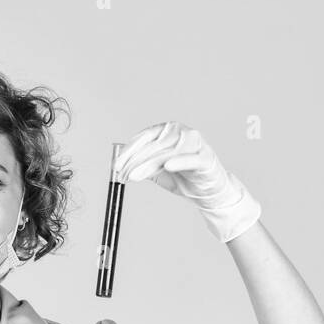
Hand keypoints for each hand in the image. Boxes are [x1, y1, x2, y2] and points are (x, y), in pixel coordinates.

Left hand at [112, 121, 260, 242]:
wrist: (207, 192)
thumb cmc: (183, 177)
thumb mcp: (157, 171)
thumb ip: (142, 165)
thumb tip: (120, 166)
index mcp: (168, 131)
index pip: (145, 137)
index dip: (129, 151)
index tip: (116, 165)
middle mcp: (181, 132)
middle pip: (153, 145)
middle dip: (134, 161)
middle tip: (121, 175)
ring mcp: (195, 143)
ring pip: (167, 152)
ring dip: (148, 165)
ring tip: (134, 176)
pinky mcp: (206, 158)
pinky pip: (191, 159)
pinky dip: (180, 161)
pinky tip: (168, 166)